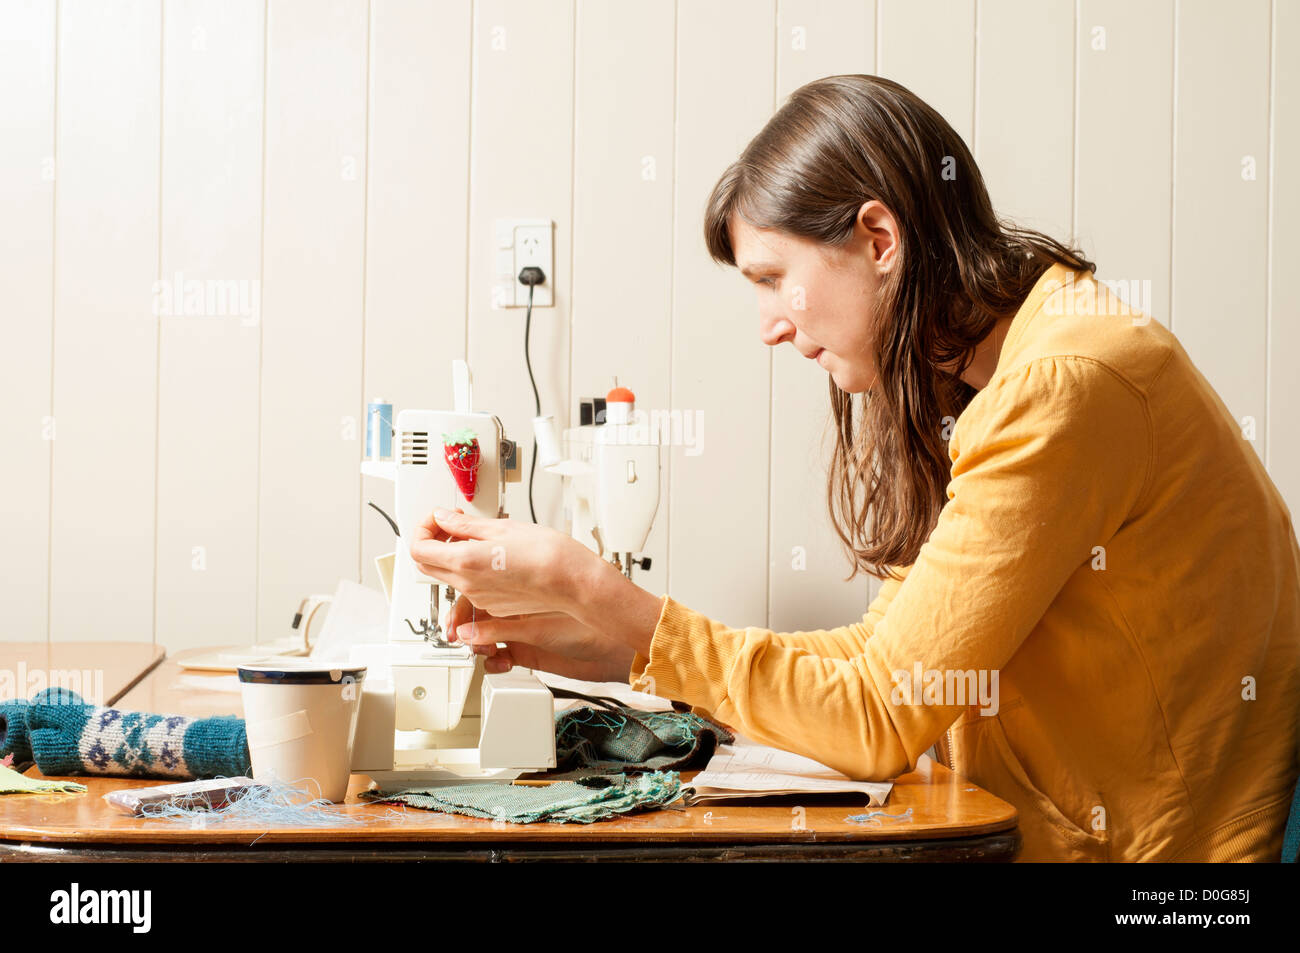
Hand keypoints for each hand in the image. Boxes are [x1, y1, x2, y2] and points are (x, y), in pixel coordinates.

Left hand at [408, 507, 601, 617]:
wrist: (573, 583)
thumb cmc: (548, 555)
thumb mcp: (503, 527)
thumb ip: (466, 525)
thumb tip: (444, 518)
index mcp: (465, 562)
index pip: (418, 549)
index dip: (422, 529)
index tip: (437, 519)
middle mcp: (468, 586)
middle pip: (428, 565)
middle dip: (433, 542)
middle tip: (452, 526)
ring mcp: (480, 600)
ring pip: (450, 576)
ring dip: (453, 555)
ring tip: (479, 538)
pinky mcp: (494, 607)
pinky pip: (471, 588)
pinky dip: (473, 570)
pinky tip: (495, 557)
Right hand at [445, 595, 635, 682]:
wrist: (613, 653)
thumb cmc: (588, 627)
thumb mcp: (537, 628)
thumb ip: (501, 631)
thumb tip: (469, 632)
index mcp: (521, 590)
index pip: (480, 591)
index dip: (463, 607)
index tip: (453, 620)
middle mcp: (518, 609)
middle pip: (477, 615)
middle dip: (464, 627)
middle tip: (457, 638)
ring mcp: (521, 631)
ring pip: (485, 637)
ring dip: (477, 645)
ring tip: (480, 651)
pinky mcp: (527, 653)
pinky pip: (500, 657)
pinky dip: (494, 661)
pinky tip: (498, 662)